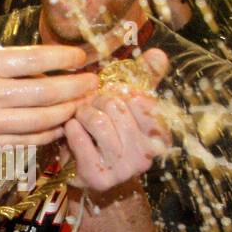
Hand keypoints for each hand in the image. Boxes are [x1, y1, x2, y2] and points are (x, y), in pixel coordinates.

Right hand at [0, 0, 97, 161]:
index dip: (62, 57)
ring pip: (40, 121)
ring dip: (68, 112)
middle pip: (45, 92)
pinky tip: (60, 128)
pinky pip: (24, 143)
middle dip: (76, 87)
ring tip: (85, 104)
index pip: (32, 60)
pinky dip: (47, 136)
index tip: (81, 56)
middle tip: (95, 81)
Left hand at [65, 48, 170, 193]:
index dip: (120, 92)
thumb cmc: (110, 131)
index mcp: (159, 136)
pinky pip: (81, 140)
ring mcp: (123, 170)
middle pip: (117, 107)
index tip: (111, 97)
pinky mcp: (98, 178)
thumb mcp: (128, 104)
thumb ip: (145, 77)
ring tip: (80, 116)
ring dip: (83, 113)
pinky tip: (72, 129)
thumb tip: (158, 53)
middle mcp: (146, 156)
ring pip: (99, 122)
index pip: (141, 99)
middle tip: (90, 104)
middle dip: (97, 100)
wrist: (88, 171)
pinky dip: (72, 129)